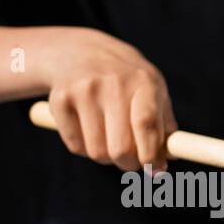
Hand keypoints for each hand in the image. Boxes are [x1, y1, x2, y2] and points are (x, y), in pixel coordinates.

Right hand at [41, 27, 175, 172]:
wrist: (80, 52)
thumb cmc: (127, 81)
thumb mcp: (153, 91)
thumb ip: (164, 127)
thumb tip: (164, 164)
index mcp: (143, 82)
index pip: (146, 124)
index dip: (151, 154)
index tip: (155, 170)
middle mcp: (112, 84)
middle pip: (121, 148)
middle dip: (129, 164)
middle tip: (131, 162)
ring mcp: (83, 91)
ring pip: (97, 153)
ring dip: (107, 158)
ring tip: (110, 141)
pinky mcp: (60, 99)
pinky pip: (76, 147)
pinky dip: (85, 149)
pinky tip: (90, 131)